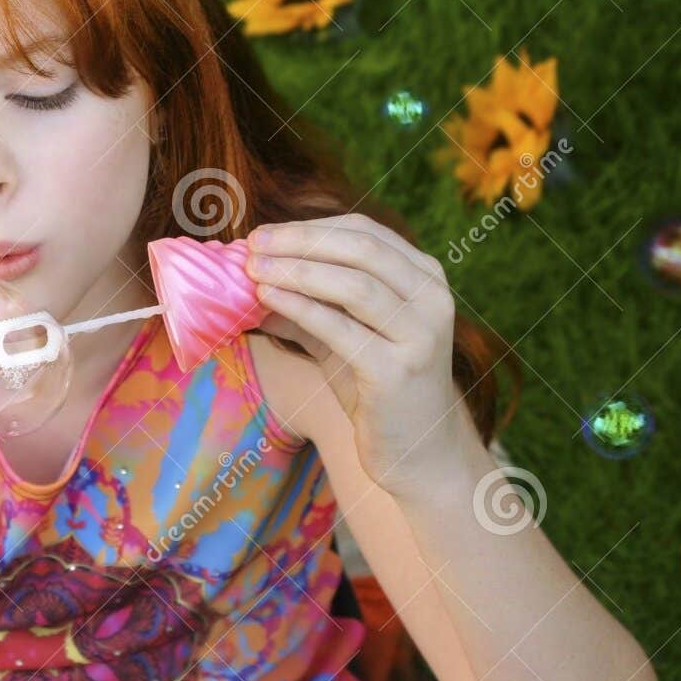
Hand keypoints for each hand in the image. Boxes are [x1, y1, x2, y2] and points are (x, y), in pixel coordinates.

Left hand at [245, 213, 471, 497]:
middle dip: (299, 241)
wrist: (418, 453)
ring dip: (296, 270)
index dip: (309, 227)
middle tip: (253, 244)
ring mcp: (420, 334)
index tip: (263, 234)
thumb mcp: (341, 338)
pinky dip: (300, 307)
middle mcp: (432, 298)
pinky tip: (267, 300)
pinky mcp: (397, 371)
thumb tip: (249, 280)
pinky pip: (341, 328)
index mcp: (424, 278)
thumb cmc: (378, 389)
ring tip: (253, 269)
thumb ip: (305, 307)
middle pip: (360, 248)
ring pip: (353, 284)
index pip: (364, 231)